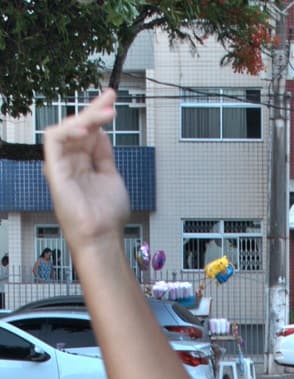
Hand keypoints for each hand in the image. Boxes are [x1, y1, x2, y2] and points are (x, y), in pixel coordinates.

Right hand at [42, 90, 130, 252]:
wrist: (102, 237)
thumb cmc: (107, 217)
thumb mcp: (110, 176)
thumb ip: (104, 154)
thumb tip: (101, 132)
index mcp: (83, 163)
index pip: (88, 131)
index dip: (99, 114)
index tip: (112, 101)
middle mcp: (71, 161)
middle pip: (78, 126)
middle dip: (94, 109)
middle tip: (110, 98)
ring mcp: (62, 165)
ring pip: (67, 129)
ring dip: (86, 118)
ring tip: (104, 115)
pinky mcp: (54, 170)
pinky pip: (53, 140)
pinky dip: (67, 130)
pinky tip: (85, 130)